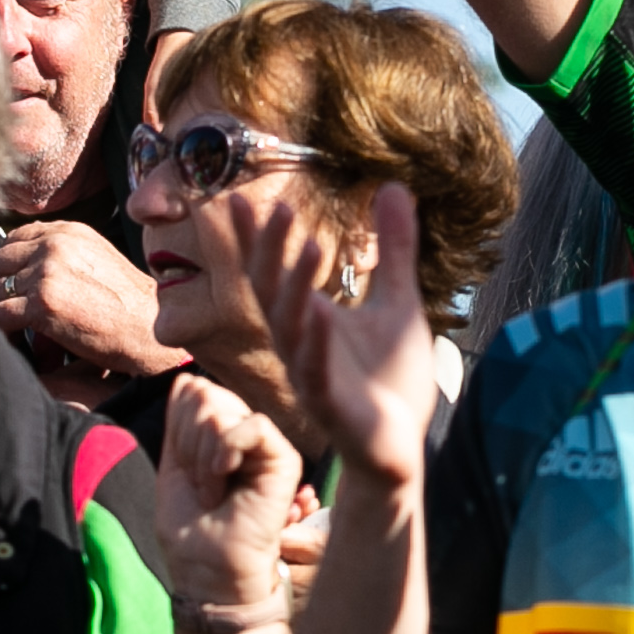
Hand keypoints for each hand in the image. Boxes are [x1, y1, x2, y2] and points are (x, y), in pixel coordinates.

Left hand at [0, 219, 186, 378]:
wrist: (149, 328)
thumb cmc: (128, 301)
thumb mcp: (96, 257)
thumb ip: (62, 251)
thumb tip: (24, 262)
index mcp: (67, 232)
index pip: (15, 237)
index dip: (11, 263)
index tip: (17, 283)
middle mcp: (53, 246)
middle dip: (2, 286)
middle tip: (15, 308)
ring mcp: (46, 274)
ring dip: (4, 311)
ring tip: (20, 328)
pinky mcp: (41, 305)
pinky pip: (0, 316)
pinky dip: (6, 332)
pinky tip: (21, 340)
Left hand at [158, 379, 303, 622]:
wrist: (208, 571)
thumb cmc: (190, 528)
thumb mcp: (175, 463)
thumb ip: (181, 419)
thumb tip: (188, 377)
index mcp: (223, 430)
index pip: (190, 391)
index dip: (177, 431)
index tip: (187, 473)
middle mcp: (248, 432)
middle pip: (202, 395)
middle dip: (188, 446)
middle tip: (203, 487)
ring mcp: (266, 444)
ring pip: (219, 410)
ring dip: (202, 460)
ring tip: (215, 493)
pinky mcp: (285, 460)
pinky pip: (252, 425)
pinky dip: (224, 454)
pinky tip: (226, 483)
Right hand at [259, 187, 431, 490]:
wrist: (400, 446)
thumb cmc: (390, 379)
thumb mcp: (400, 301)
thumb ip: (394, 248)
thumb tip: (392, 187)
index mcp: (307, 320)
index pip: (269, 271)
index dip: (252, 238)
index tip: (232, 198)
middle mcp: (297, 344)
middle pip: (270, 292)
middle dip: (271, 252)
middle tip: (281, 209)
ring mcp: (309, 375)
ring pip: (290, 328)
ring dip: (296, 287)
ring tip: (310, 247)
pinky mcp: (330, 405)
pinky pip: (315, 371)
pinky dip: (317, 342)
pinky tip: (323, 314)